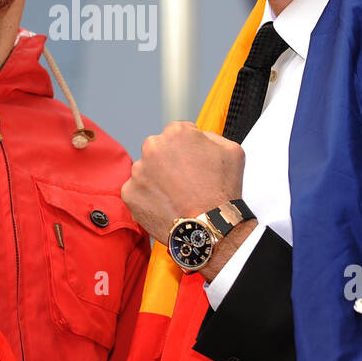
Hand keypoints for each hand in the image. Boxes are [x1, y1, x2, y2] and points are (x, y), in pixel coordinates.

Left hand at [121, 121, 245, 246]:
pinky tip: (165, 207)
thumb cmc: (222, 190)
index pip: (177, 134)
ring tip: (175, 197)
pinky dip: (147, 199)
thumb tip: (199, 137)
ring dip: (156, 180)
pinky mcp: (129, 193)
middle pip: (158, 150)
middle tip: (183, 182)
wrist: (209, 228)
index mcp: (176, 133)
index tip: (192, 164)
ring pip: (146, 171)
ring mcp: (138, 171)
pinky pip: (137, 192)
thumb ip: (211, 137)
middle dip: (168, 162)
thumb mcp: (231, 151)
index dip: (187, 149)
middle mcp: (153, 147)